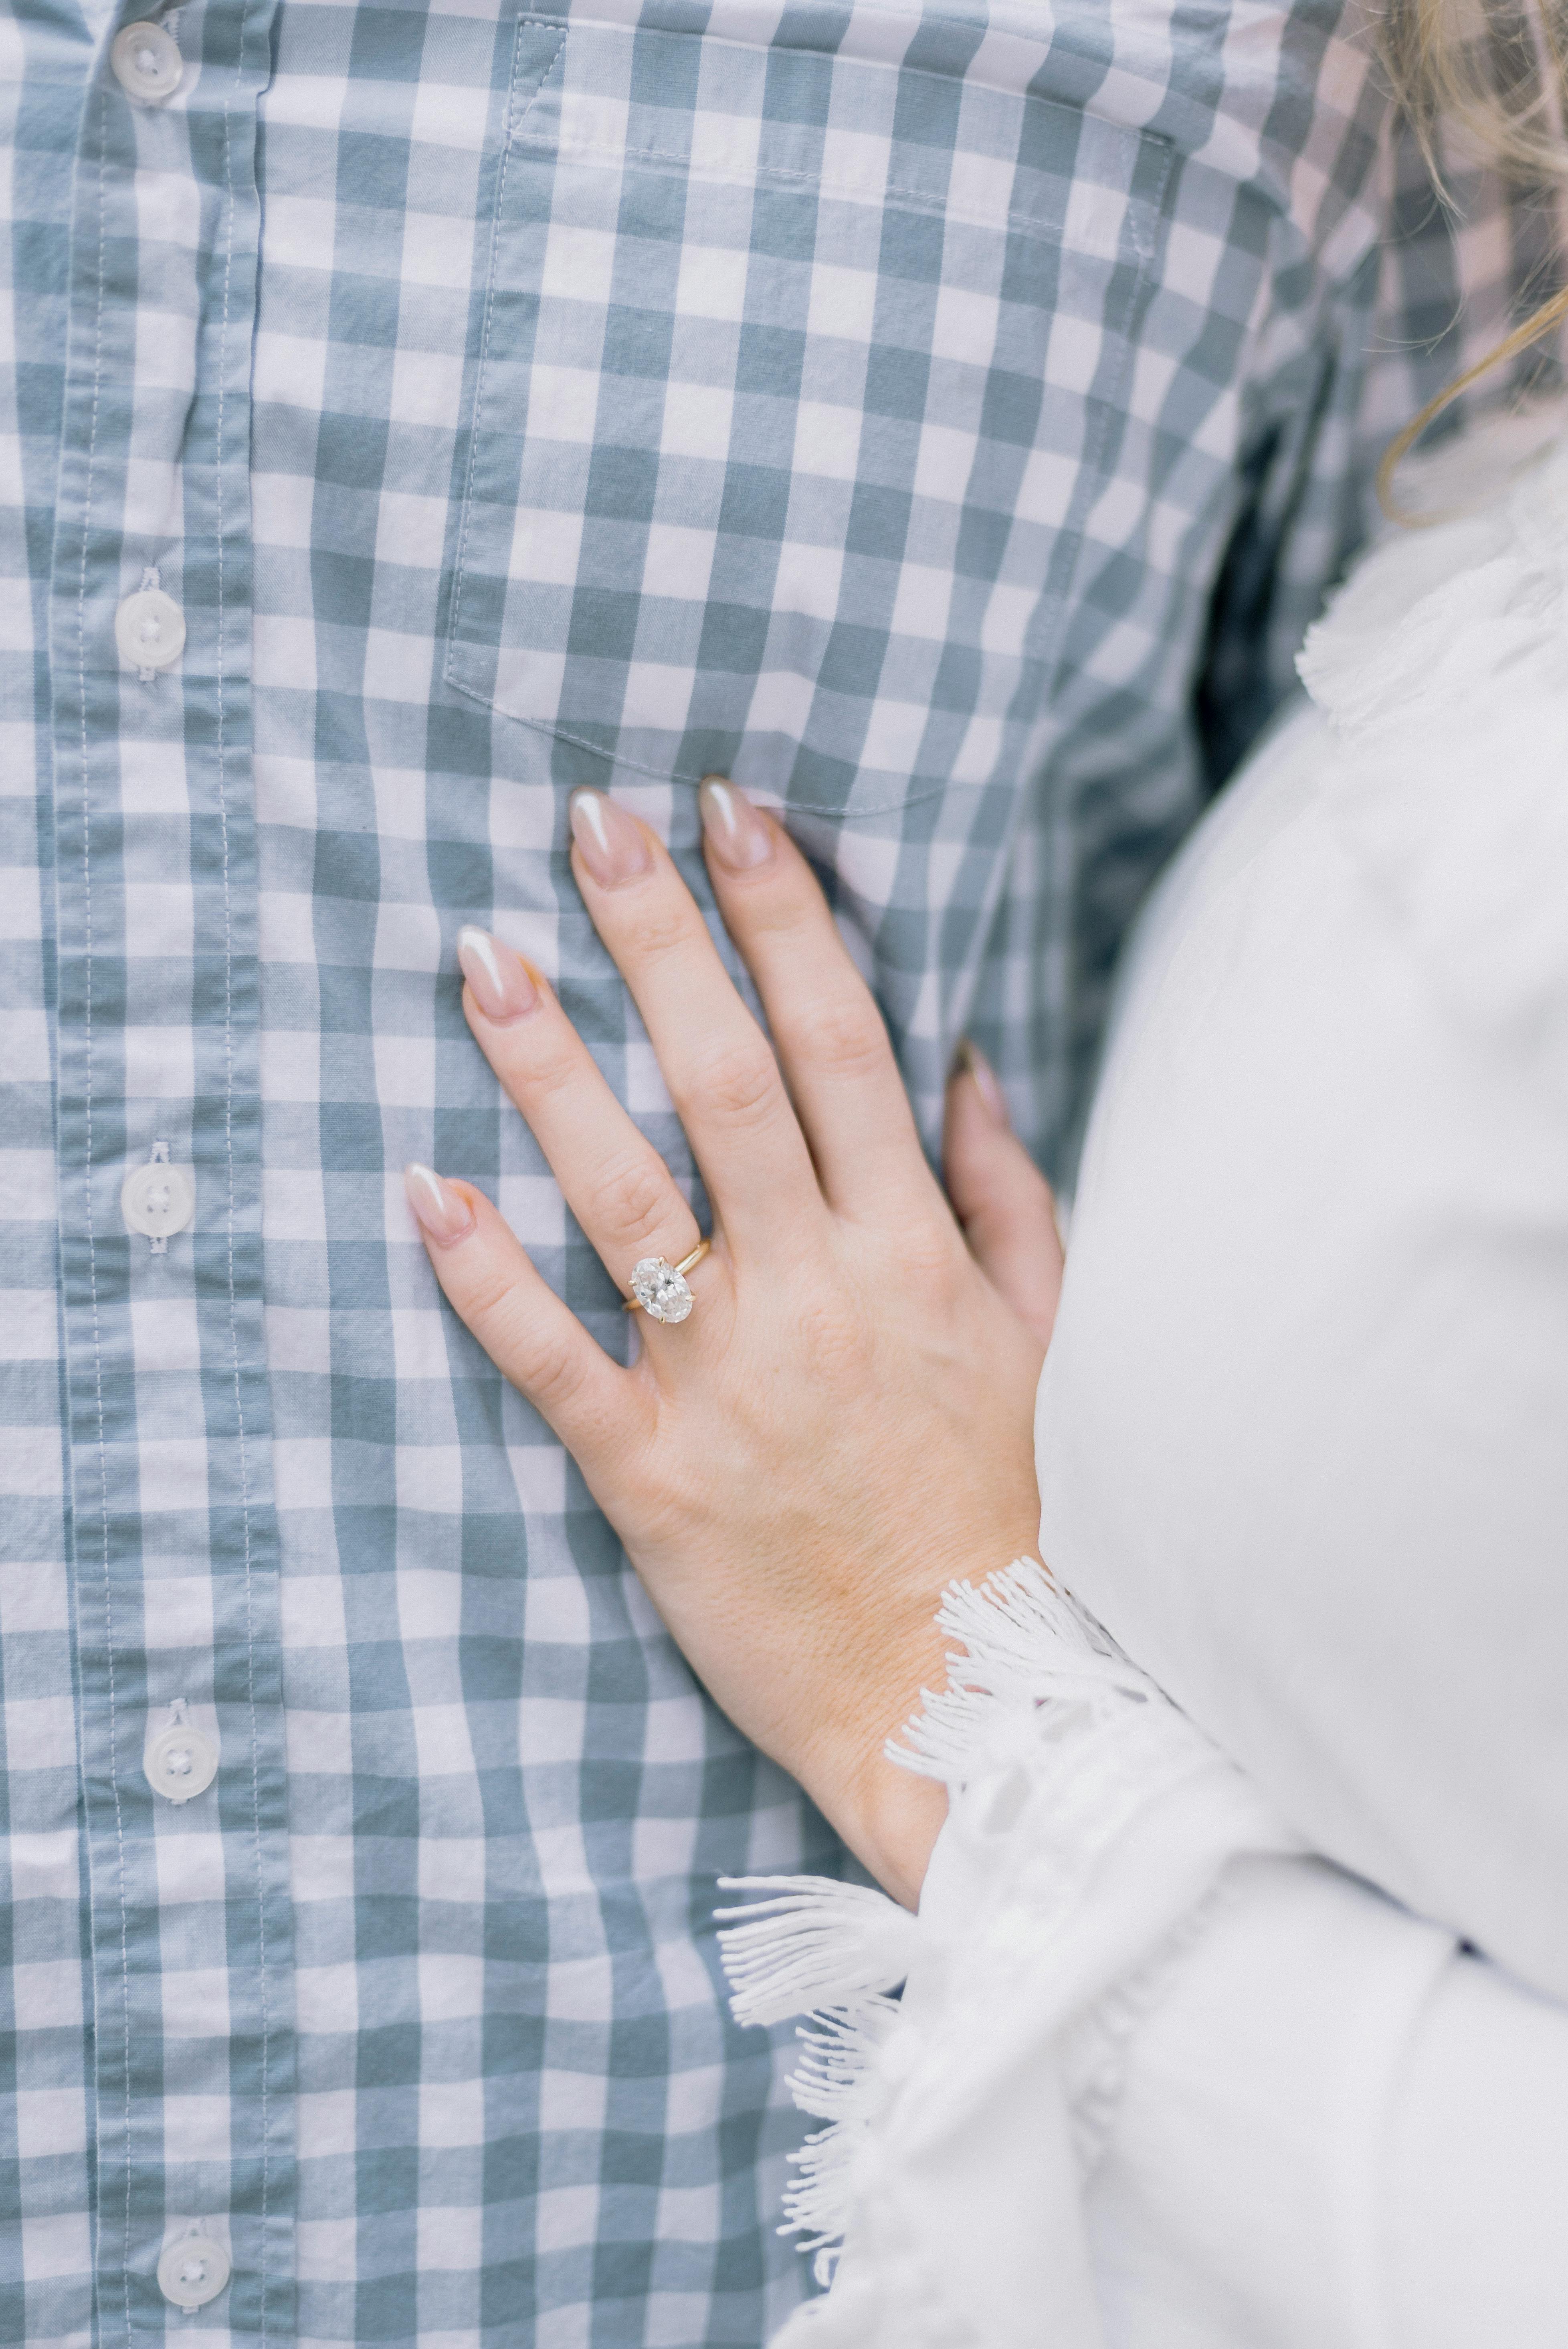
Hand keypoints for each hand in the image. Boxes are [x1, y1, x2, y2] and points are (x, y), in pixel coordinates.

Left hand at [405, 781, 1047, 1906]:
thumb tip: (961, 1063)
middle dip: (657, 941)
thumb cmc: (1011, 1508)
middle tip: (587, 823)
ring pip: (624, 1196)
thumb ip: (1007, 1197)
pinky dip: (482, 1274)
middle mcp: (817, 1295)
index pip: (841, 1047)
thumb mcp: (1046, 1341)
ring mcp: (726, 1382)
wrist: (971, 1700)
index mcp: (914, 1254)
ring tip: (480, 956)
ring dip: (547, 1069)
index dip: (784, 919)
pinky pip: (551, 1359)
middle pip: (725, 1083)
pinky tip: (420, 1187)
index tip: (729, 816)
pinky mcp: (651, 1475)